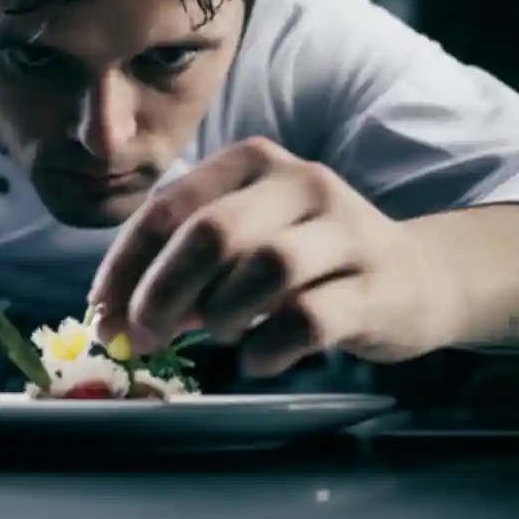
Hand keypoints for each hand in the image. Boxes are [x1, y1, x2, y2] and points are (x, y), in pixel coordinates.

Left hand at [89, 137, 459, 376]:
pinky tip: (259, 357)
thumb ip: (182, 266)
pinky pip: (307, 319)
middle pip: (213, 233)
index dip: (126, 267)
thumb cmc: (308, 259)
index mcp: (253, 161)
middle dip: (164, 292)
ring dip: (223, 314)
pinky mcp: (376, 286)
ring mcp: (345, 231)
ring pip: (265, 268)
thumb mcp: (244, 241)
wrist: (417, 277)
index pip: (169, 207)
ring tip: (220, 333)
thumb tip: (116, 314)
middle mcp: (301, 182)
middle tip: (144, 337)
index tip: (102, 314)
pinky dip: (267, 348)